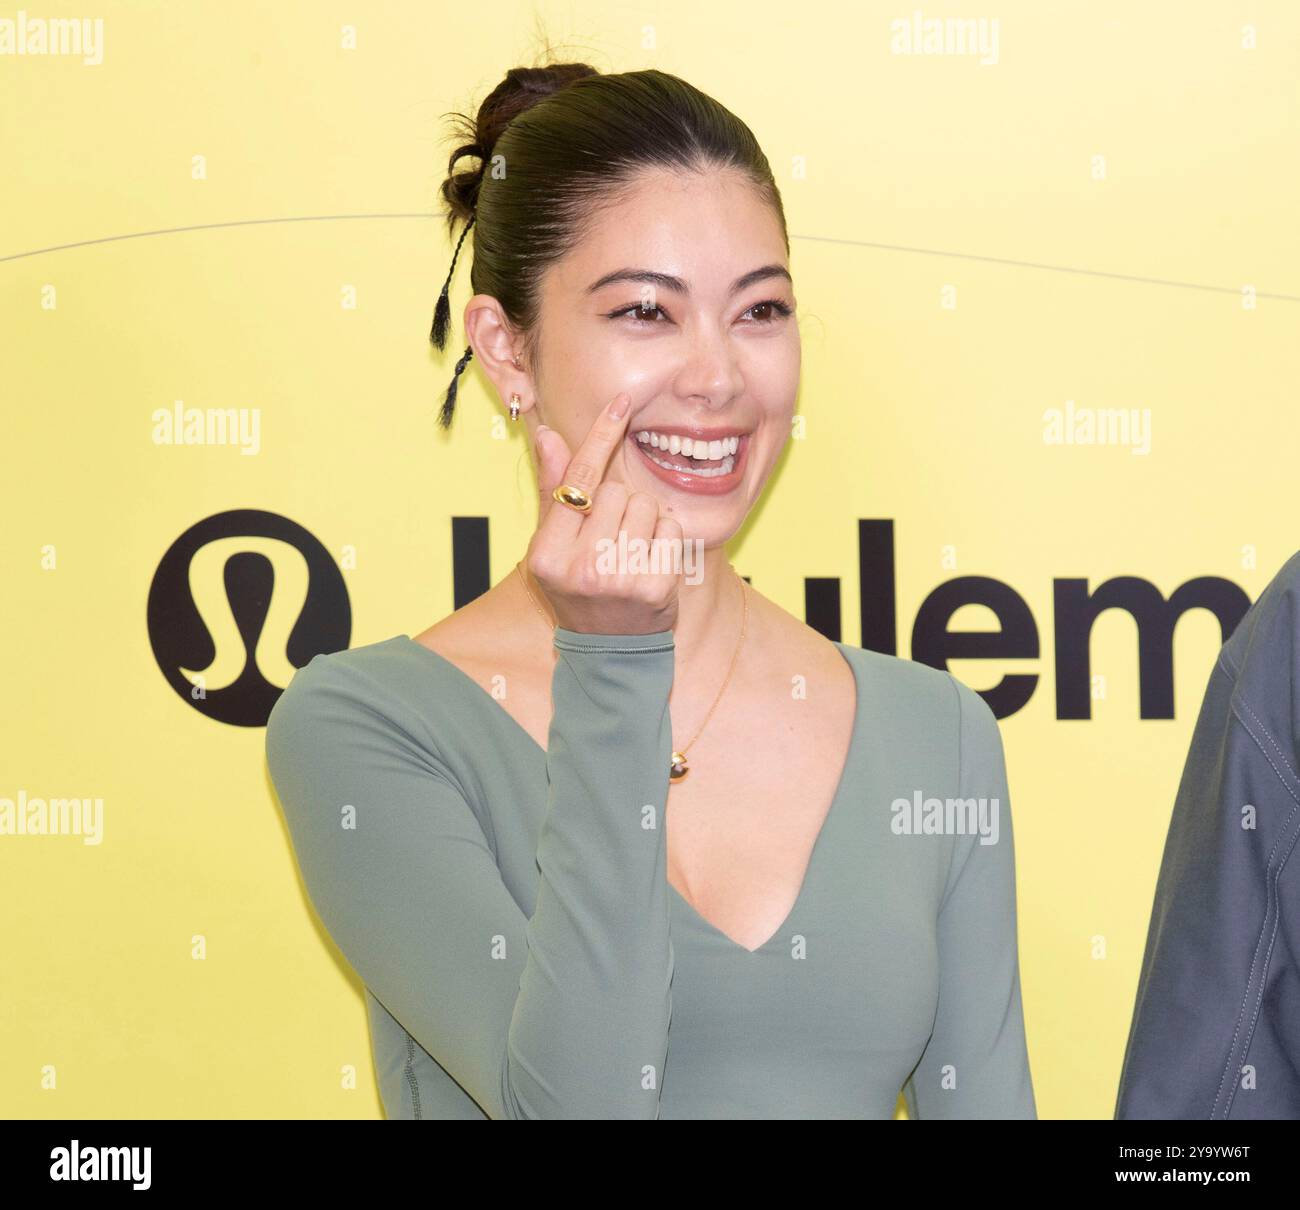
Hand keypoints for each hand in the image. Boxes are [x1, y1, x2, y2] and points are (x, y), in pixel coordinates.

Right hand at [526, 393, 683, 634]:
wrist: (609, 650)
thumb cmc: (578, 588)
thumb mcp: (553, 544)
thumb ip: (553, 490)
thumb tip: (549, 434)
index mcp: (547, 554)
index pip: (577, 481)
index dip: (600, 437)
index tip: (621, 402)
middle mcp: (580, 567)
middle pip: (618, 492)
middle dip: (621, 504)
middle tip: (613, 537)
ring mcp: (618, 579)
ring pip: (646, 506)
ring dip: (645, 519)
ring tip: (631, 550)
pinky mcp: (654, 588)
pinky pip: (670, 530)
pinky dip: (665, 539)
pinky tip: (650, 562)